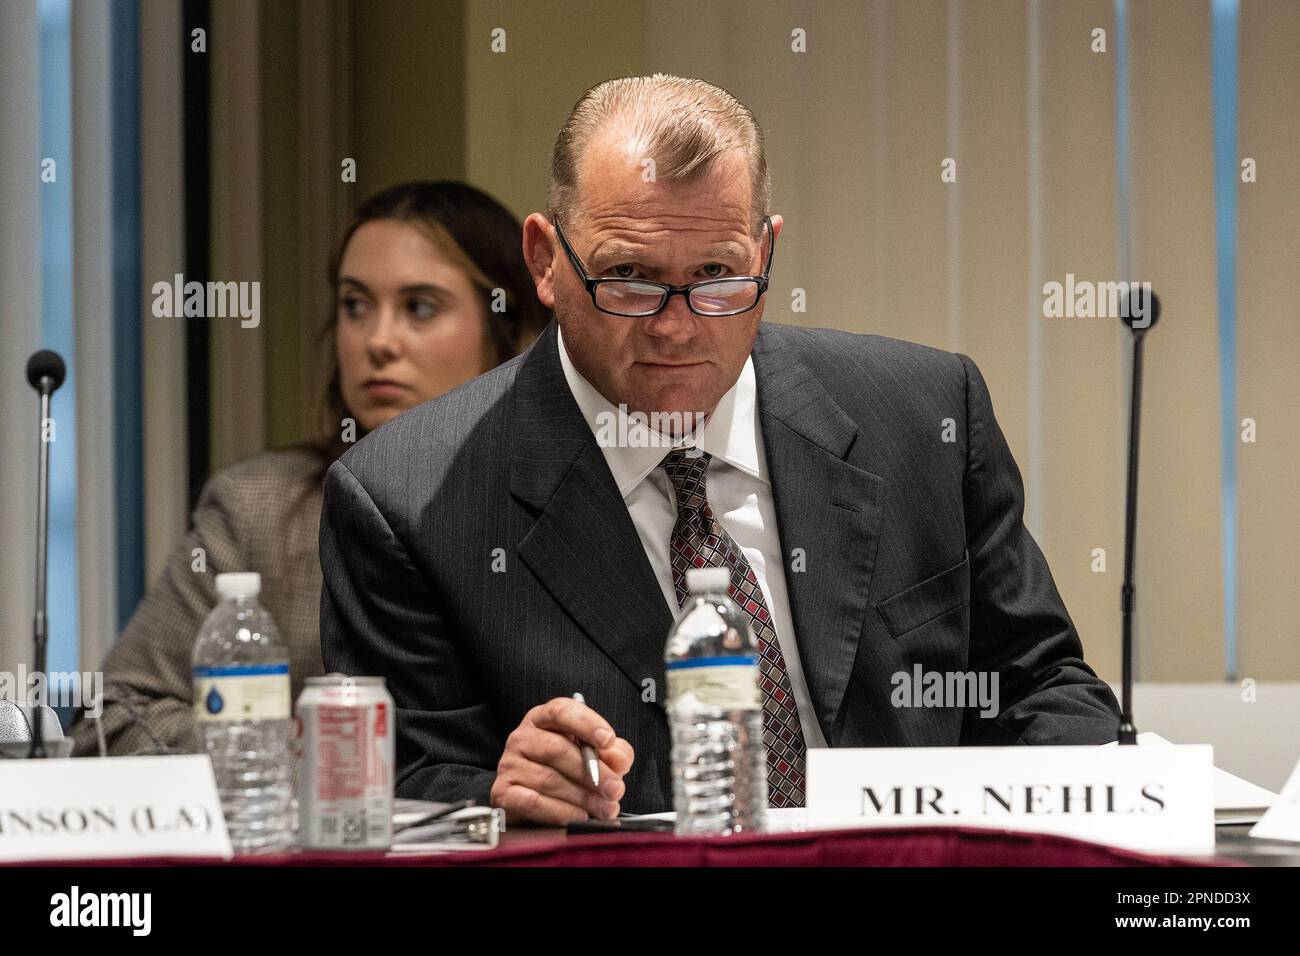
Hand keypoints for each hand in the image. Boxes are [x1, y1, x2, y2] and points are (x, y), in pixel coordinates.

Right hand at [490, 697, 634, 824]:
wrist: (528, 801)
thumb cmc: (565, 772)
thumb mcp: (592, 756)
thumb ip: (612, 753)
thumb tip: (619, 759)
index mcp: (543, 719)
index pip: (562, 711)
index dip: (587, 723)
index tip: (608, 741)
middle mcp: (522, 738)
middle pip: (557, 749)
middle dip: (593, 772)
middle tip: (615, 789)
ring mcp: (510, 765)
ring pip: (549, 779)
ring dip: (583, 797)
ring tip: (605, 809)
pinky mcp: (503, 793)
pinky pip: (534, 802)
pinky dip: (562, 812)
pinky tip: (580, 817)